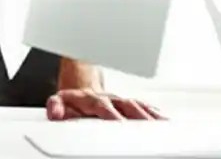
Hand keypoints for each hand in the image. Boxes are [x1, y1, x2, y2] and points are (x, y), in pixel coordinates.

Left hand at [46, 89, 166, 120]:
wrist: (81, 91)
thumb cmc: (73, 103)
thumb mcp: (58, 102)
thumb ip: (56, 107)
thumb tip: (55, 112)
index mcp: (92, 99)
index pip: (103, 106)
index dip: (111, 114)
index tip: (119, 122)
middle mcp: (109, 99)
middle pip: (127, 106)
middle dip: (137, 117)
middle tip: (148, 129)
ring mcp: (121, 101)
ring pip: (139, 106)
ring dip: (150, 116)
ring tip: (163, 126)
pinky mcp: (130, 105)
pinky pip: (145, 108)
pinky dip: (156, 115)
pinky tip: (166, 122)